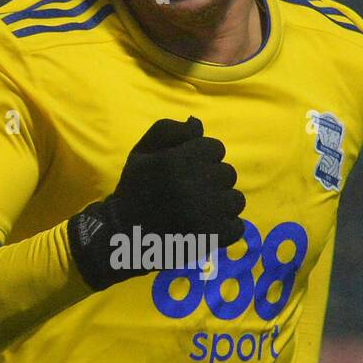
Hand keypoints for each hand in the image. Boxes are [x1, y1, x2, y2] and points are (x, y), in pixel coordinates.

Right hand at [69, 116, 245, 290]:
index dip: (203, 156)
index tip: (188, 168)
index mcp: (177, 161)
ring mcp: (205, 214)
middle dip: (213, 179)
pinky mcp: (211, 238)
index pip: (216, 148)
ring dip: (222, 203)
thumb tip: (198, 124)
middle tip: (193, 190)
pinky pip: (237, 227)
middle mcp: (194, 186)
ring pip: (236, 200)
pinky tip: (207, 225)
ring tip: (201, 209)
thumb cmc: (134, 189)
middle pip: (228, 173)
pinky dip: (226, 227)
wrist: (124, 234)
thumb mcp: (142, 152)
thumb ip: (168, 131)